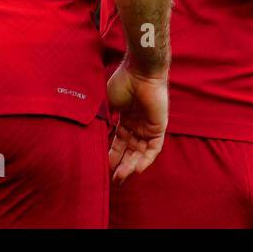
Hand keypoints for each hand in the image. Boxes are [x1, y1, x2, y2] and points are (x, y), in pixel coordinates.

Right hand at [106, 60, 168, 183]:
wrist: (139, 71)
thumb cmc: (123, 82)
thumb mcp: (109, 105)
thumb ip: (104, 120)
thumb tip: (93, 136)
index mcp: (125, 119)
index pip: (118, 143)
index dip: (111, 155)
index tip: (101, 166)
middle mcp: (137, 125)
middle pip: (129, 151)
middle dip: (120, 165)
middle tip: (112, 180)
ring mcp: (148, 126)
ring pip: (140, 152)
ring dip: (131, 165)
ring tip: (120, 177)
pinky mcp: (159, 127)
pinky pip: (154, 148)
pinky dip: (146, 159)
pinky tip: (136, 170)